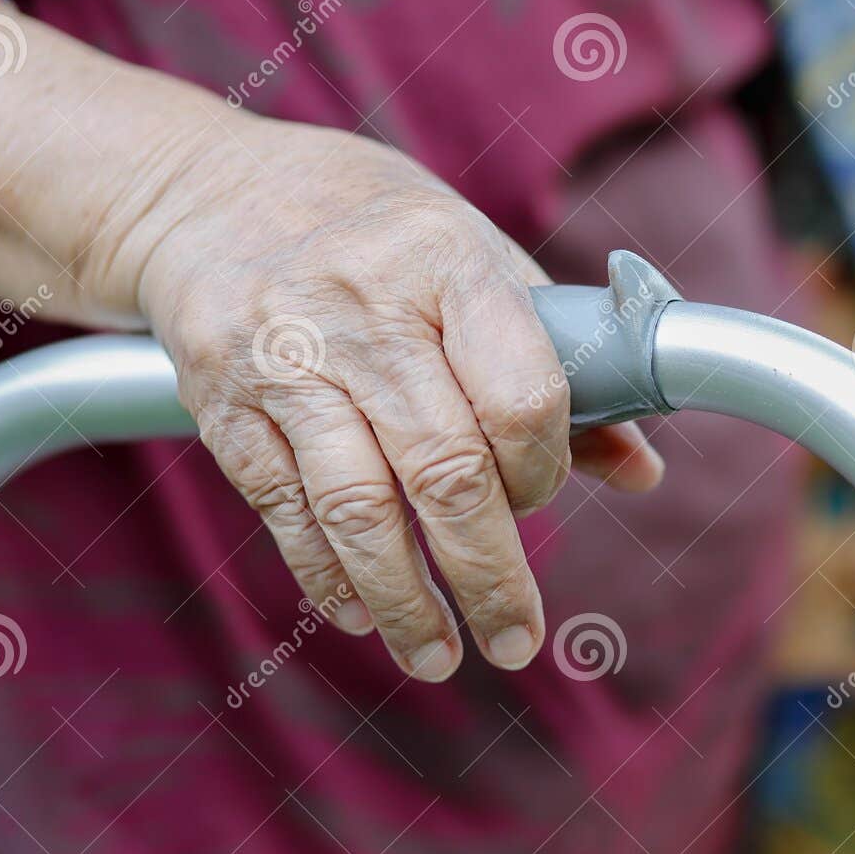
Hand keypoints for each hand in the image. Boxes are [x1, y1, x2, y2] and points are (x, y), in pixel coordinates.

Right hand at [128, 119, 662, 679]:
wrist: (214, 195)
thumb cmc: (383, 237)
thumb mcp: (483, 266)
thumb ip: (563, 366)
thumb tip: (641, 470)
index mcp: (448, 263)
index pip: (521, 397)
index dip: (542, 472)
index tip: (540, 498)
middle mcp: (361, 307)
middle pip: (444, 471)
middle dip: (488, 575)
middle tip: (515, 641)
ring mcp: (282, 356)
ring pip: (357, 508)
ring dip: (406, 600)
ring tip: (439, 657)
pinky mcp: (221, 399)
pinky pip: (283, 508)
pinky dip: (326, 573)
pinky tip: (362, 610)